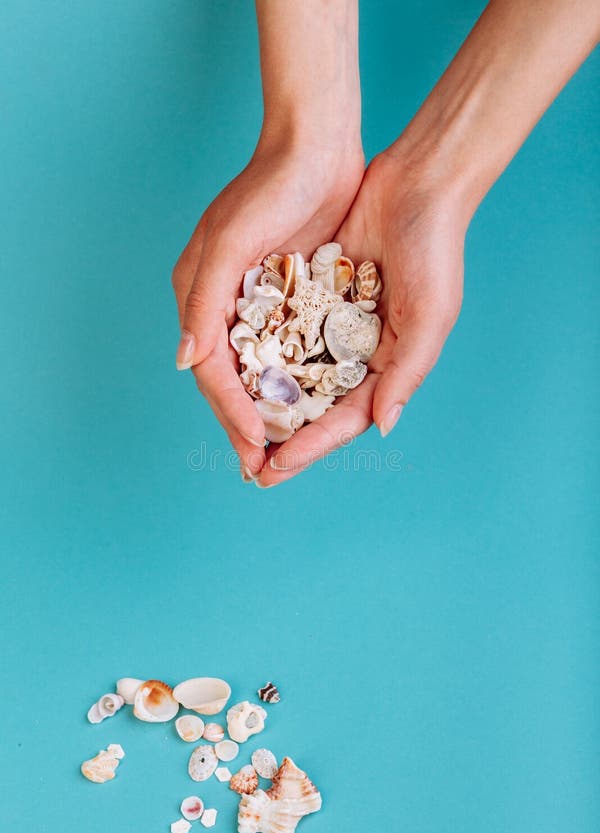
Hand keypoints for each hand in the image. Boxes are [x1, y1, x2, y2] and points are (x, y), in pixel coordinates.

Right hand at [172, 135, 364, 478]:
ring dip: (269, 414)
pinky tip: (309, 410)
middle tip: (263, 471)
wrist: (317, 146)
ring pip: (259, 372)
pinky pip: (287, 352)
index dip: (230, 412)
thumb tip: (184, 361)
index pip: (211, 370)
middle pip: (232, 380)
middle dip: (245, 426)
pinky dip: (294, 384)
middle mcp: (224, 305)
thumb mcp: (230, 240)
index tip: (254, 448)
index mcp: (201, 294)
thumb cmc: (270, 187)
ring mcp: (258, 303)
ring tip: (283, 453)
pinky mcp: (290, 297)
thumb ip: (202, 301)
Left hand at [257, 150, 466, 485]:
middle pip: (312, 408)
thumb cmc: (434, 253)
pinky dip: (259, 353)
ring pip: (291, 376)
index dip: (310, 448)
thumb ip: (406, 373)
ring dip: (265, 405)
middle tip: (248, 470)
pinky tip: (230, 372)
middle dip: (282, 440)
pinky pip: (280, 332)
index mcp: (385, 368)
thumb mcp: (429, 317)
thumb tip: (381, 427)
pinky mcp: (311, 296)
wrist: (417, 185)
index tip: (274, 469)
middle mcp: (355, 354)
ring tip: (234, 433)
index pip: (342, 420)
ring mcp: (330, 326)